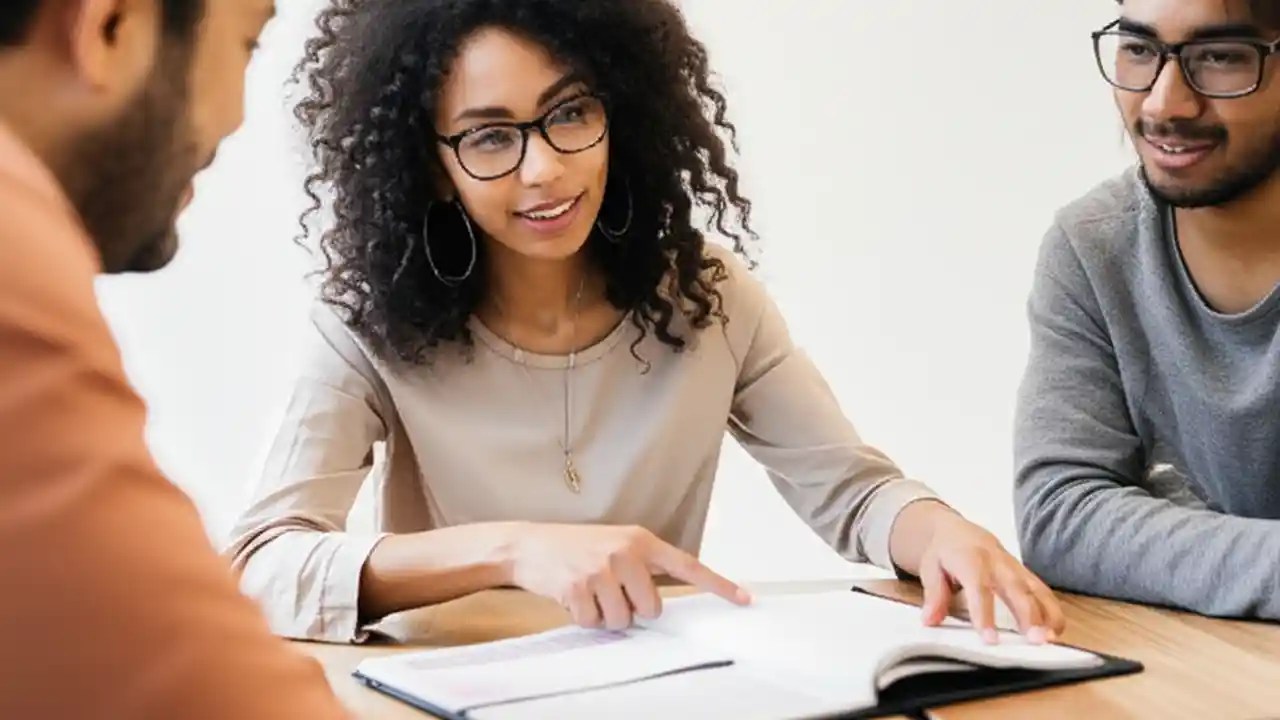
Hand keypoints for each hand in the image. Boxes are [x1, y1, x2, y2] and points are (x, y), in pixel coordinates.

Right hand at [507, 523, 751, 630]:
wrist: (530, 545)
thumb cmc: (577, 548)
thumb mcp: (615, 544)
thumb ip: (642, 567)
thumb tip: (660, 607)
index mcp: (641, 540)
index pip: (688, 566)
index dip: (718, 585)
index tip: (744, 599)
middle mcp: (625, 553)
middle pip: (651, 609)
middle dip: (631, 609)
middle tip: (609, 590)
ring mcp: (601, 570)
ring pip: (622, 621)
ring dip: (605, 615)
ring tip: (589, 590)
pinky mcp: (578, 588)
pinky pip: (595, 623)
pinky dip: (584, 618)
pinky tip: (573, 596)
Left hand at [889, 501, 1065, 644]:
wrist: (957, 531)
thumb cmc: (944, 552)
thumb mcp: (930, 568)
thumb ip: (934, 594)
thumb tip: (930, 620)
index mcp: (971, 559)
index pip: (979, 588)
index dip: (984, 614)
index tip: (990, 639)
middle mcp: (997, 562)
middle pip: (1017, 588)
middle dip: (1028, 615)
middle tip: (1034, 640)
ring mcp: (1015, 567)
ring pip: (1037, 589)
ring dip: (1047, 614)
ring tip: (1050, 638)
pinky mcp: (1025, 574)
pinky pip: (1043, 591)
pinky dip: (1052, 610)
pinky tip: (1056, 631)